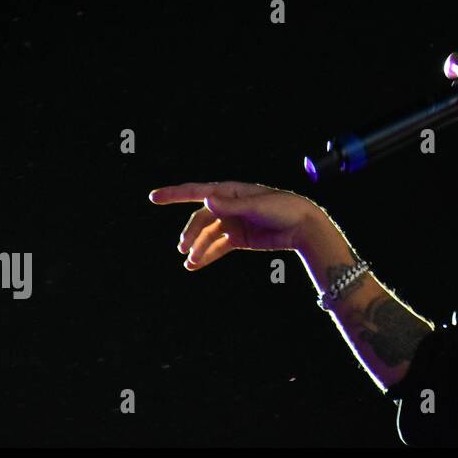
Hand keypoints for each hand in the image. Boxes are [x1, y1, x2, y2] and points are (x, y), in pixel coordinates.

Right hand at [148, 180, 327, 270]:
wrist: (303, 226)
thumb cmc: (283, 208)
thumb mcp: (258, 206)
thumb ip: (231, 205)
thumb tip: (206, 201)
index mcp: (232, 192)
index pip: (198, 192)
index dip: (175, 194)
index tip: (154, 197)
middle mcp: (229, 206)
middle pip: (201, 219)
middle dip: (190, 232)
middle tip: (182, 247)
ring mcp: (233, 222)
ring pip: (207, 235)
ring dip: (197, 247)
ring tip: (189, 261)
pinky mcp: (239, 238)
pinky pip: (217, 246)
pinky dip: (206, 255)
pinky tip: (195, 265)